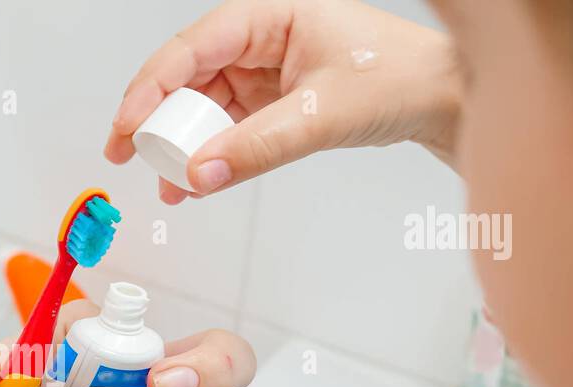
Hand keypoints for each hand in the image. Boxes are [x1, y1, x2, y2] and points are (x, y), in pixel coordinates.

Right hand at [105, 0, 461, 202]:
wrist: (444, 101)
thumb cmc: (402, 78)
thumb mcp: (325, 114)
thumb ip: (258, 148)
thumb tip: (198, 175)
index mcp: (270, 15)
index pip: (192, 47)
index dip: (151, 87)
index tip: (128, 128)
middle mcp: (260, 40)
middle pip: (187, 77)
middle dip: (155, 119)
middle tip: (128, 157)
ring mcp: (264, 74)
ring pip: (202, 108)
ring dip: (180, 146)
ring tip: (165, 183)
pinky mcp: (272, 105)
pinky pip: (226, 131)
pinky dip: (207, 158)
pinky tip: (192, 184)